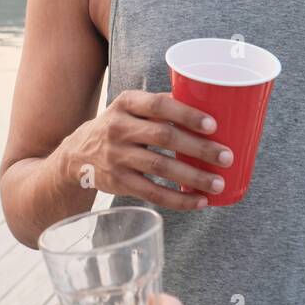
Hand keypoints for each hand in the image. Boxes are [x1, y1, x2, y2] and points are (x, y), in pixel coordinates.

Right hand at [57, 90, 233, 209]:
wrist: (78, 155)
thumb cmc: (119, 126)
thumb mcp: (130, 107)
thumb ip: (160, 105)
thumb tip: (207, 104)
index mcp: (126, 103)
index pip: (158, 104)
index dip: (186, 114)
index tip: (213, 125)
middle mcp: (118, 128)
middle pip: (164, 137)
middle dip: (198, 148)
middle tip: (226, 157)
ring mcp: (117, 156)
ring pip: (160, 167)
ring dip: (193, 176)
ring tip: (218, 183)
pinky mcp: (118, 182)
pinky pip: (152, 193)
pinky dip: (178, 199)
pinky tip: (199, 202)